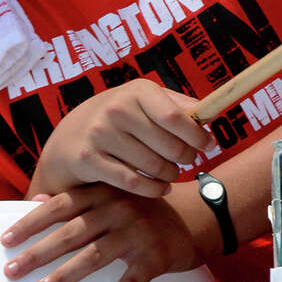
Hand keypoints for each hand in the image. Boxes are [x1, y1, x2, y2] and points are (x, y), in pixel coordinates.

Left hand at [0, 184, 195, 281]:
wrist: (198, 215)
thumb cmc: (145, 207)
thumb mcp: (113, 193)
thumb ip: (77, 198)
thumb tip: (35, 201)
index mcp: (103, 193)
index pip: (59, 206)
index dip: (31, 222)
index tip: (6, 240)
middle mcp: (118, 209)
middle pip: (71, 233)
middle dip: (38, 253)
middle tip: (10, 271)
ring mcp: (138, 233)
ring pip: (93, 257)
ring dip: (63, 276)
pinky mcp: (155, 258)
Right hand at [28, 81, 200, 199]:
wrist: (71, 136)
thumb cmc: (120, 119)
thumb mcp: (145, 101)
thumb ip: (177, 105)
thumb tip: (210, 114)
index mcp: (137, 91)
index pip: (176, 118)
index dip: (197, 136)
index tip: (208, 145)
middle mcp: (117, 109)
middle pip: (170, 146)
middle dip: (186, 159)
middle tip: (187, 161)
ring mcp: (100, 135)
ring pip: (154, 167)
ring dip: (171, 175)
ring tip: (172, 173)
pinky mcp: (89, 160)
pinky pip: (134, 182)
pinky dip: (153, 189)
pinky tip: (161, 188)